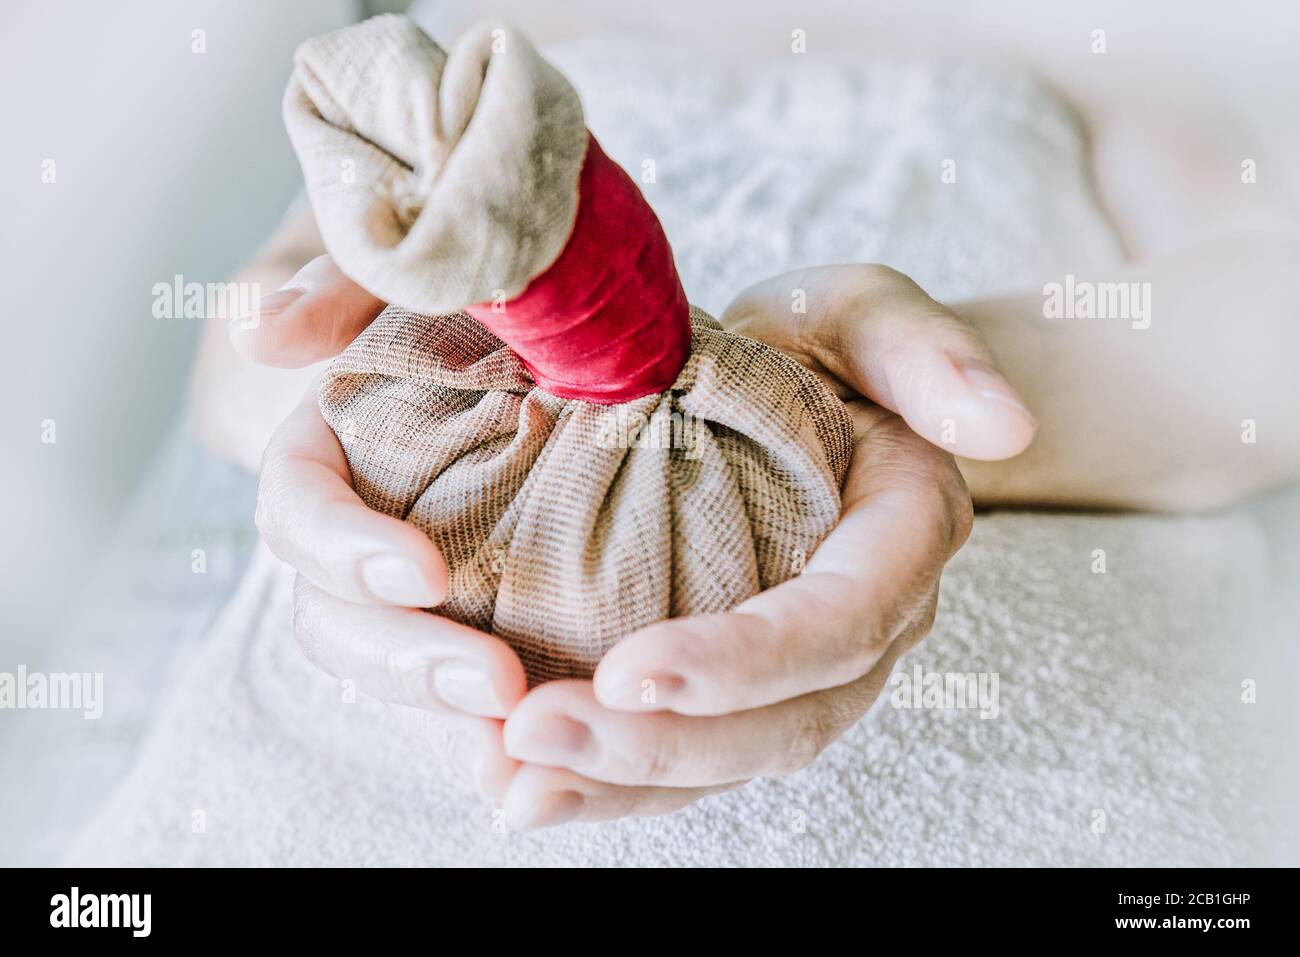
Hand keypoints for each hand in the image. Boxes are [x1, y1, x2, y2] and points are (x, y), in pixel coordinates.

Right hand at [243, 256, 528, 802]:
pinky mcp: (479, 606)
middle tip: (495, 685)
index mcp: (321, 454)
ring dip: (452, 711)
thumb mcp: (402, 273)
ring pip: (400, 663)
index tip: (425, 573)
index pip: (300, 514)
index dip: (347, 550)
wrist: (513, 326)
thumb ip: (340, 285)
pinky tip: (544, 751)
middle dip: (408, 661)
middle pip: (342, 619)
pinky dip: (493, 722)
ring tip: (526, 734)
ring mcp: (413, 579)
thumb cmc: (451, 293)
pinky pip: (470, 669)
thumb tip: (271, 334)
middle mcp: (354, 530)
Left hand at [498, 264, 1034, 824]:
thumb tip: (1003, 424)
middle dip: (655, 746)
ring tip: (512, 781)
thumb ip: (930, 354)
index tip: (630, 670)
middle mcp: (857, 632)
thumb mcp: (865, 313)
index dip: (744, 662)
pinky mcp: (735, 686)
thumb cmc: (824, 343)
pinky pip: (682, 753)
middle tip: (534, 732)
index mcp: (897, 543)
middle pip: (776, 725)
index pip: (837, 626)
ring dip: (617, 784)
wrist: (793, 381)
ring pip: (723, 762)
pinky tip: (520, 778)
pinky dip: (605, 776)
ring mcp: (797, 673)